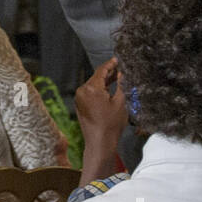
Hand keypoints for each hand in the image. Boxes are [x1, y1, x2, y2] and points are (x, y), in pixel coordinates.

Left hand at [74, 58, 128, 183]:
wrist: (99, 142)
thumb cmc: (111, 124)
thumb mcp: (121, 102)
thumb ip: (121, 84)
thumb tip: (122, 72)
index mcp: (91, 88)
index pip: (102, 70)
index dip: (111, 63)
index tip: (118, 59)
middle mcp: (82, 91)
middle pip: (97, 77)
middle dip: (109, 72)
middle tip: (121, 67)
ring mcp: (79, 98)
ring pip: (94, 84)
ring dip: (105, 81)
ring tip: (118, 77)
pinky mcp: (80, 104)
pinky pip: (90, 92)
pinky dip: (99, 89)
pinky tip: (110, 89)